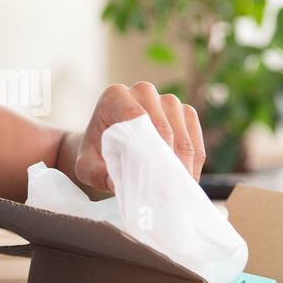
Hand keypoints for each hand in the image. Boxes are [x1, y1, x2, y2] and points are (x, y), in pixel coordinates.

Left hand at [73, 82, 204, 192]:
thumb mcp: (86, 166)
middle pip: (163, 128)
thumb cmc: (97, 154)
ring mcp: (168, 100)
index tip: (151, 179)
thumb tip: (116, 185)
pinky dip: (193, 162)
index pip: (136, 119)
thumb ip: (95, 174)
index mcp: (115, 96)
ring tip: (177, 191)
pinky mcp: (185, 112)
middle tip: (168, 192)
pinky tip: (185, 181)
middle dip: (166, 163)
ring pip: (182, 135)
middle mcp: (143, 91)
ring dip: (182, 165)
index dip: (146, 150)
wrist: (109, 145)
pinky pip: (195, 138)